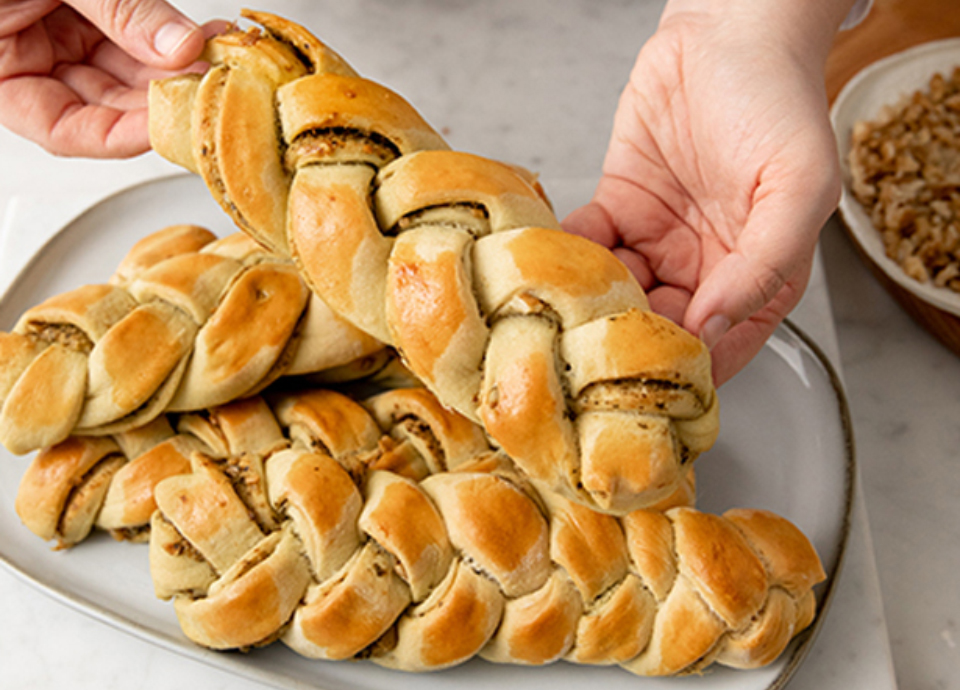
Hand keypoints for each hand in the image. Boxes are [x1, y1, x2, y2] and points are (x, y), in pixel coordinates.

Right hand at [0, 0, 209, 157]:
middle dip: (161, 97)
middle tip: (209, 84)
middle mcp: (30, 60)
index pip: (65, 131)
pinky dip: (168, 40)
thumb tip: (182, 47)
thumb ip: (119, 9)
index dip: (119, 135)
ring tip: (215, 55)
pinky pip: (133, 39)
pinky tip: (201, 37)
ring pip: (128, 75)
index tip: (168, 124)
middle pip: (106, 106)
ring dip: (173, 70)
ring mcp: (60, 37)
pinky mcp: (86, 13)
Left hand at [563, 2, 850, 384]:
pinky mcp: (620, 207)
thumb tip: (718, 326)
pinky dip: (568, 255)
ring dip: (592, 300)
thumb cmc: (777, 98)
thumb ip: (766, 263)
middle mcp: (706, 266)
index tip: (649, 376)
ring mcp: (660, 240)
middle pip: (660, 325)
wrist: (727, 31)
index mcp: (758, 275)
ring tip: (565, 306)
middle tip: (592, 343)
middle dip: (627, 337)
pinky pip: (589, 244)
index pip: (722, 345)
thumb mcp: (798, 185)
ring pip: (619, 291)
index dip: (687, 365)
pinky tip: (552, 261)